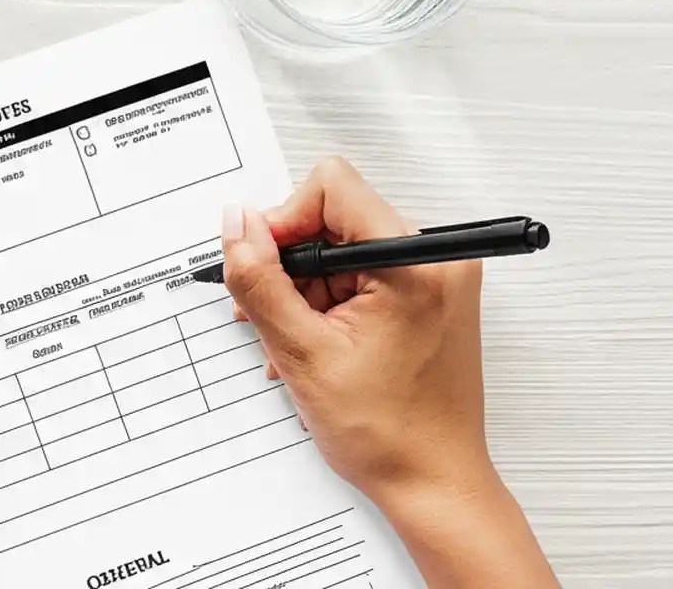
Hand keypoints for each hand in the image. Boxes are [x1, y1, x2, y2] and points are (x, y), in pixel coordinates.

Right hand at [223, 156, 488, 499]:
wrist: (433, 484)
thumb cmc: (390, 434)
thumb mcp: (301, 353)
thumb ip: (261, 281)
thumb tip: (236, 225)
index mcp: (415, 263)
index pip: (332, 187)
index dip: (284, 221)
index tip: (264, 266)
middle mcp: (436, 260)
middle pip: (334, 219)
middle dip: (291, 268)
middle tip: (272, 318)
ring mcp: (435, 278)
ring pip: (341, 251)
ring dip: (305, 294)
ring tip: (297, 345)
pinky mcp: (427, 297)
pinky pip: (361, 276)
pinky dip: (328, 305)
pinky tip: (316, 346)